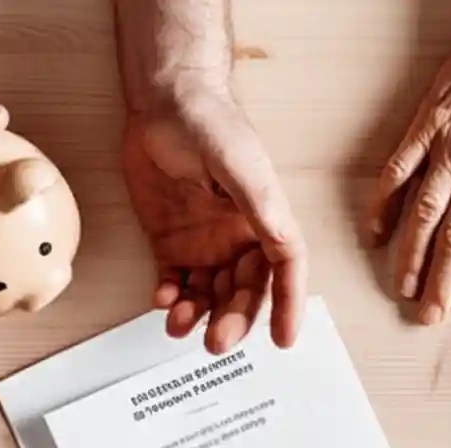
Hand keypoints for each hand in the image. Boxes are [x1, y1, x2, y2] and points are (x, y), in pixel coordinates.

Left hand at [121, 89, 307, 353]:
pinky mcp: (171, 242)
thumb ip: (261, 209)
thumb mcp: (241, 165)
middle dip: (232, 321)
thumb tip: (285, 248)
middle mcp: (238, 238)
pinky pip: (174, 282)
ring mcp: (204, 243)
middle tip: (215, 342)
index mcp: (265, 221)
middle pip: (242, 293)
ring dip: (197, 315)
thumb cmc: (211, 123)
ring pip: (207, 295)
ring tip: (178, 325)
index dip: (288, 307)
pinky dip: (169, 298)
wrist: (164, 102)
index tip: (284, 340)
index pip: (285, 271)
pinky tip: (161, 300)